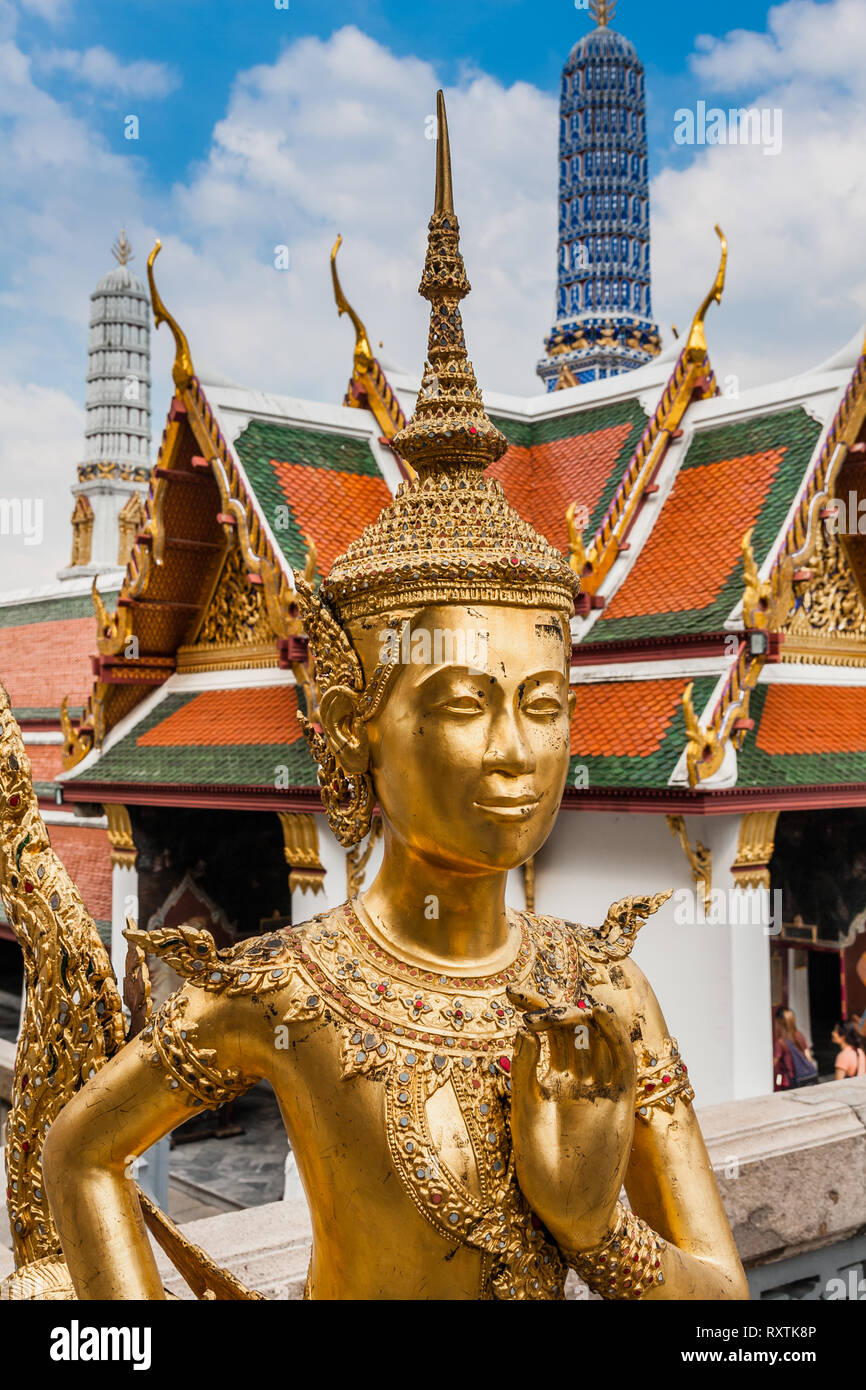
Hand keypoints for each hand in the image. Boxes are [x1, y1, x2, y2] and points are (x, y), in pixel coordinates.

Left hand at [507, 987, 636, 1253]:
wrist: (569, 1213)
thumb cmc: (540, 1171)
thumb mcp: (523, 1115)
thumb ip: (525, 1073)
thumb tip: (524, 1028)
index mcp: (550, 1083)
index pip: (546, 1033)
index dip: (533, 1008)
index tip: (512, 993)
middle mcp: (577, 1081)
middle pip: (572, 1028)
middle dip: (553, 1006)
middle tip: (530, 998)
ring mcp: (600, 1089)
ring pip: (598, 1035)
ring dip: (583, 1012)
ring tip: (560, 1003)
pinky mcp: (622, 1101)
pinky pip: (623, 1058)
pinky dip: (613, 1032)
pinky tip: (596, 1013)